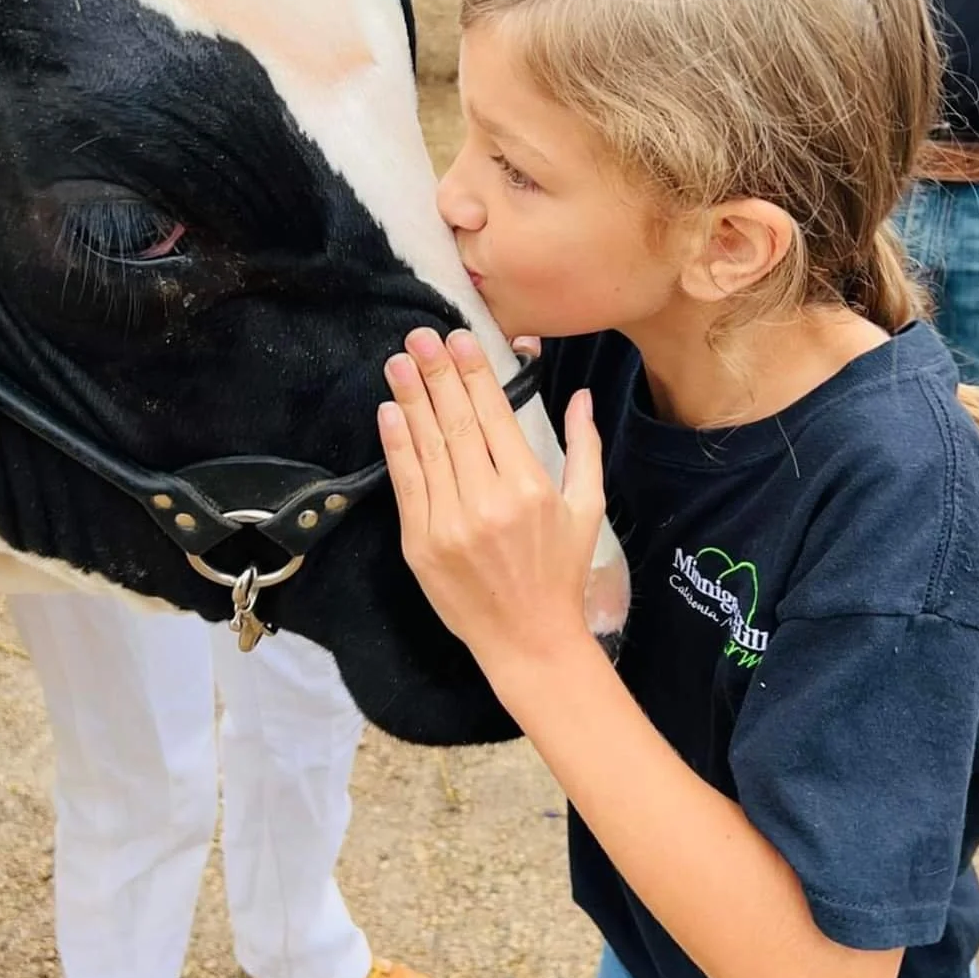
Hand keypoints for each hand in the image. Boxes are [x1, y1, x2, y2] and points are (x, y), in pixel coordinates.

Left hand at [378, 328, 603, 674]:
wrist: (528, 640)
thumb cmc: (561, 573)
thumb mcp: (588, 508)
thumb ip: (584, 447)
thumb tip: (581, 394)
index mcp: (529, 487)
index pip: (493, 415)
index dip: (472, 373)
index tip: (458, 338)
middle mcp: (487, 501)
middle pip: (455, 422)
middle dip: (436, 374)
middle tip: (418, 336)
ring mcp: (449, 523)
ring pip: (426, 447)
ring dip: (410, 399)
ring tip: (398, 361)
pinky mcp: (421, 545)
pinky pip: (406, 484)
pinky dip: (396, 445)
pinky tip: (390, 411)